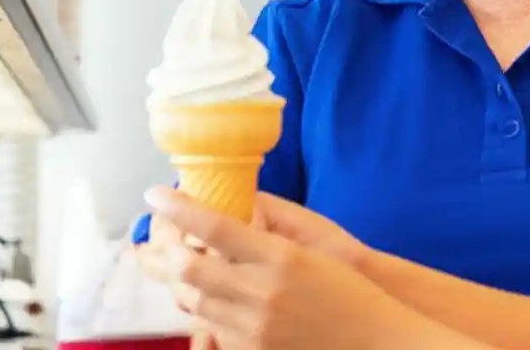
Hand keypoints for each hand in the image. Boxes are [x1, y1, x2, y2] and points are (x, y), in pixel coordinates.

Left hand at [143, 186, 465, 349]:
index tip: (156, 194)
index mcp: (279, 258)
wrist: (373, 339)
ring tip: (177, 266)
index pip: (214, 227)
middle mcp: (261, 292)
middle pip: (189, 268)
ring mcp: (253, 327)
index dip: (179, 207)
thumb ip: (270, 224)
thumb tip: (236, 204)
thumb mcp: (311, 247)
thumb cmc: (347, 288)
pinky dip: (202, 313)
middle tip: (157, 238)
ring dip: (179, 283)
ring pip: (192, 303)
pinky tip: (207, 301)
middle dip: (166, 250)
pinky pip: (210, 331)